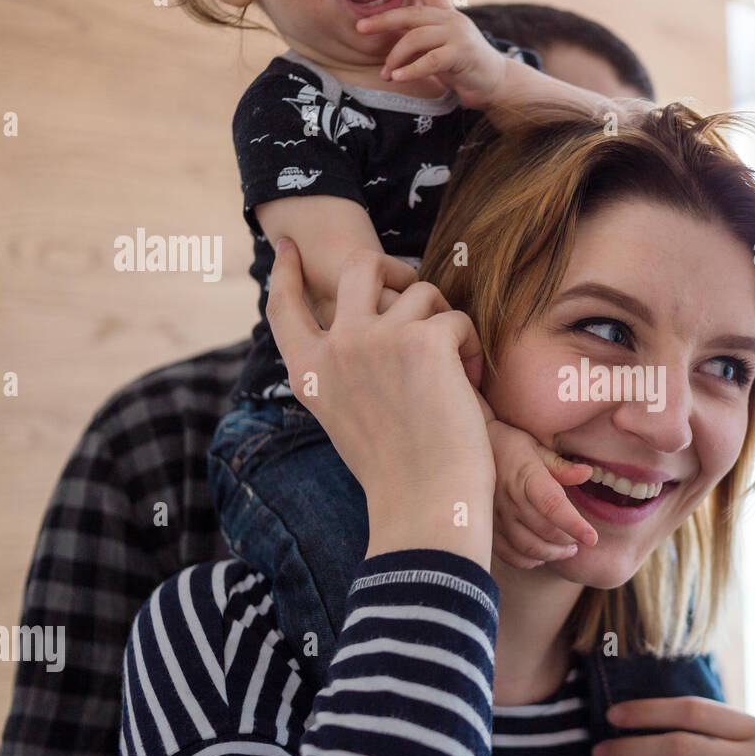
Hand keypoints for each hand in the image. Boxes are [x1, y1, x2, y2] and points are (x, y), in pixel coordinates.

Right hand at [266, 238, 494, 565]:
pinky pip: (457, 319)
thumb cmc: (397, 475)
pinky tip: (468, 385)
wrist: (424, 507)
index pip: (284, 307)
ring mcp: (377, 338)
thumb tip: (365, 325)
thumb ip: (345, 372)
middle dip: (394, 267)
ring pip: (421, 291)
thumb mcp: (347, 419)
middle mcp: (337, 347)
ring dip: (445, 322)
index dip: (287, 273)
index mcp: (310, 372)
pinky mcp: (425, 340)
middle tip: (415, 286)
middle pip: (359, 266)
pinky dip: (470, 347)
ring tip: (454, 370)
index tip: (287, 248)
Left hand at [356, 0, 506, 108]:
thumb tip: (395, 39)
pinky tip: (398, 77)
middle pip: (411, 15)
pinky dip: (411, 70)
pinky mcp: (461, 54)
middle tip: (360, 27)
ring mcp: (457, 35)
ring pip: (416, 39)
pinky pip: (430, 61)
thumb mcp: (442, 47)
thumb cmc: (464, 67)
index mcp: (446, 15)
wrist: (495, 83)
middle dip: (383, 20)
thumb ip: (423, 38)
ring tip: (385, 73)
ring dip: (396, 57)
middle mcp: (451, 19)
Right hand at [488, 420, 598, 568]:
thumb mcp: (535, 447)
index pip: (552, 505)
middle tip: (581, 542)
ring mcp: (496, 516)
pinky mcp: (487, 527)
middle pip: (544, 530)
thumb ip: (561, 466)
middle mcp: (510, 498)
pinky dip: (527, 560)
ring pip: (527, 546)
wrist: (467, 450)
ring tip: (567, 551)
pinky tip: (540, 557)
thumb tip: (587, 473)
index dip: (574, 524)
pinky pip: (507, 553)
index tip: (592, 538)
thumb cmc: (509, 446)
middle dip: (567, 540)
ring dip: (551, 554)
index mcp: (526, 476)